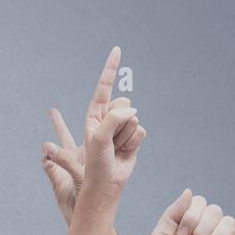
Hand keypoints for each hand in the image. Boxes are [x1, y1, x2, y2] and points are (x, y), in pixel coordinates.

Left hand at [42, 49, 143, 220]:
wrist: (107, 185)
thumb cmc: (95, 166)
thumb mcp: (97, 140)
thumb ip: (112, 119)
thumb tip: (132, 109)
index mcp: (94, 116)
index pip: (103, 88)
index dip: (111, 69)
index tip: (117, 50)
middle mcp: (108, 119)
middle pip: (123, 104)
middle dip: (119, 122)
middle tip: (109, 142)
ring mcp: (121, 128)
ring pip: (134, 119)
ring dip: (125, 137)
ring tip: (115, 150)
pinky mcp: (133, 138)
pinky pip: (141, 131)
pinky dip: (134, 143)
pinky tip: (124, 153)